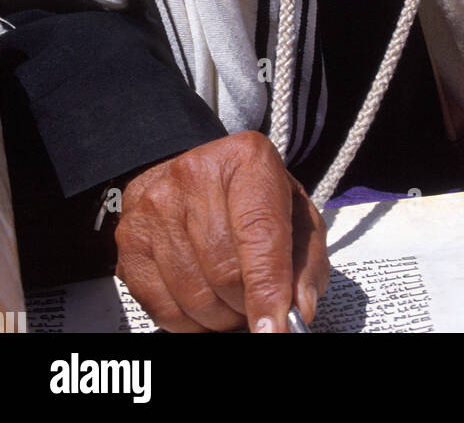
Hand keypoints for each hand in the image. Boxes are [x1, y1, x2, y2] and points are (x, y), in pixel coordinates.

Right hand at [115, 130, 328, 333]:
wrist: (197, 174)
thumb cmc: (253, 198)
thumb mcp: (295, 213)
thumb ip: (306, 261)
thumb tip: (298, 311)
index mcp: (248, 160)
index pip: (259, 234)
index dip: (268, 289)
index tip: (275, 330)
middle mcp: (195, 176)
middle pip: (225, 271)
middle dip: (246, 305)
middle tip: (256, 307)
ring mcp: (155, 207)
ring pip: (193, 295)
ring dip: (220, 317)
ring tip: (232, 302)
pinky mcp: (129, 239)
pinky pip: (162, 308)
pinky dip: (190, 323)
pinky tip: (205, 305)